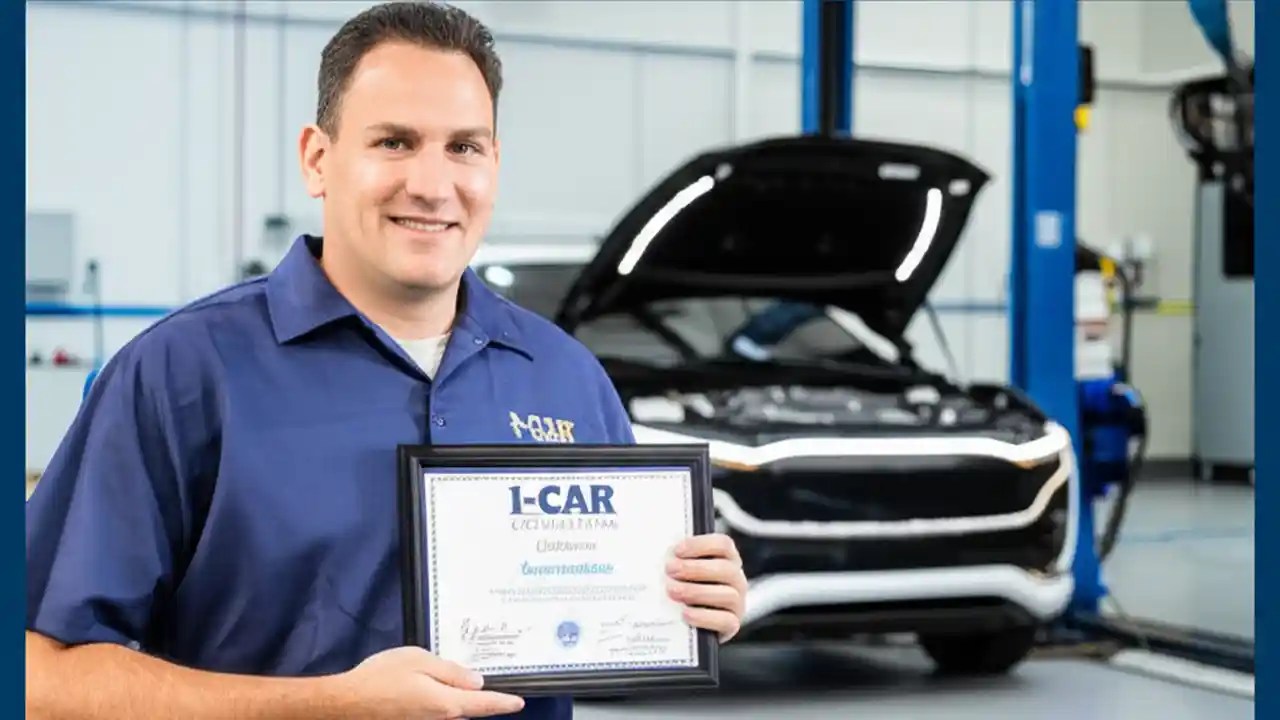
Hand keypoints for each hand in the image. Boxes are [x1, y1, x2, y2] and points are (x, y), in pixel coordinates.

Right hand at [333, 646, 524, 718]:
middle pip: (468, 711)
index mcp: (446, 704)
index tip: (519, 702)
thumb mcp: (419, 661)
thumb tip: (477, 682)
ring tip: (458, 686)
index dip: (504, 703)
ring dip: (457, 704)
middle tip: (486, 686)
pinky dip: (441, 706)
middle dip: (479, 701)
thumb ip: (451, 672)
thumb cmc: (381, 677)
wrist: (345, 705)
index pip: (484, 704)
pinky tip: (432, 692)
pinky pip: (435, 717)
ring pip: (451, 715)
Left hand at [665, 533, 747, 643]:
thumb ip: (675, 559)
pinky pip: (725, 620)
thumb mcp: (680, 570)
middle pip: (725, 568)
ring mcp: (737, 602)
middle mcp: (736, 579)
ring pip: (728, 594)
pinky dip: (703, 617)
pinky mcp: (732, 624)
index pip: (723, 545)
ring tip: (672, 591)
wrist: (687, 626)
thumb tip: (659, 552)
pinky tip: (685, 613)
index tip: (677, 550)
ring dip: (697, 592)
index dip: (700, 545)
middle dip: (694, 568)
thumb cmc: (683, 588)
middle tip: (670, 570)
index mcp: (727, 559)